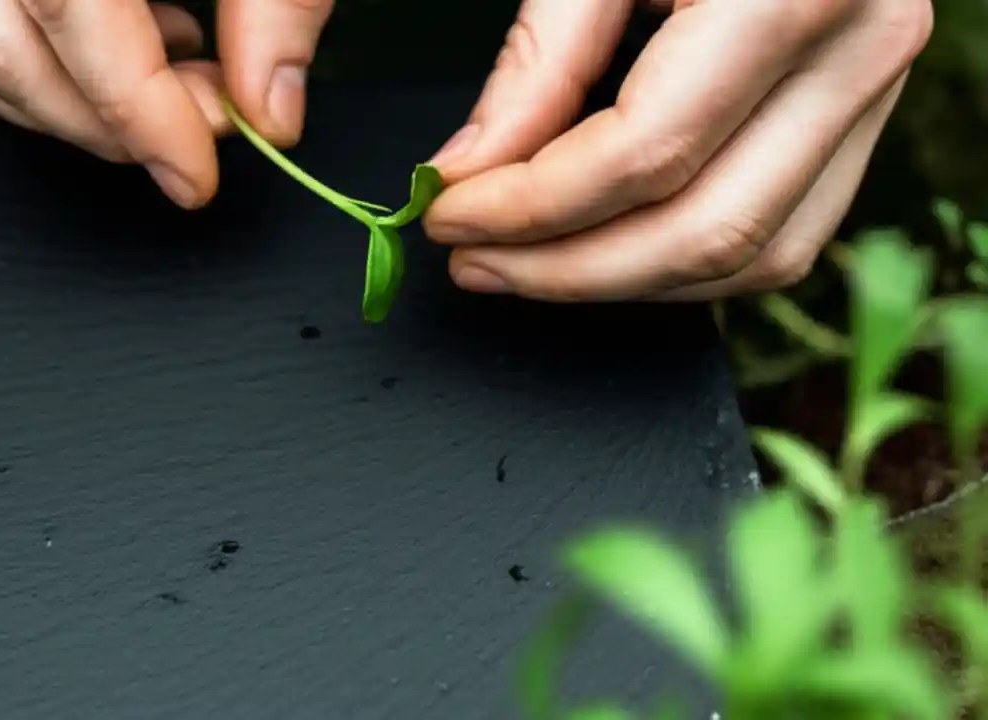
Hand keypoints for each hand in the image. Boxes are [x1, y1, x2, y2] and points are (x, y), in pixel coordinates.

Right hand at [0, 0, 333, 208]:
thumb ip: (278, 6)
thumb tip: (271, 117)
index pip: (71, 9)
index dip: (139, 109)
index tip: (199, 174)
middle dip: (108, 124)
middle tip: (201, 132)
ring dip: (78, 106)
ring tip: (179, 82)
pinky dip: (51, 72)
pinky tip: (140, 45)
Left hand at [422, 0, 932, 301]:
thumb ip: (539, 59)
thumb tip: (468, 175)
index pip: (646, 152)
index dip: (531, 206)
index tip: (448, 213)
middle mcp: (861, 52)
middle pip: (703, 230)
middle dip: (567, 269)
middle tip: (473, 261)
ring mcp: (877, 94)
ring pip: (750, 257)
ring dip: (622, 281)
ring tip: (522, 264)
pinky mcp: (864, 120)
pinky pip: (780, 238)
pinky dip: (680, 261)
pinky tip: (601, 244)